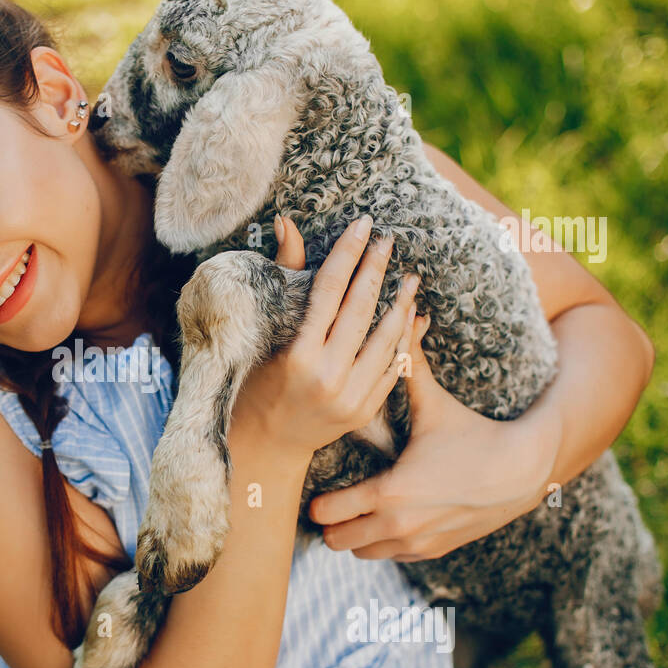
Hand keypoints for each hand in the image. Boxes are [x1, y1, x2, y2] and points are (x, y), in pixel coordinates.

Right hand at [233, 213, 420, 462]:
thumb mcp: (263, 334)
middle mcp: (328, 377)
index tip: (363, 225)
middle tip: (389, 240)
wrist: (268, 443)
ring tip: (410, 278)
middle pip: (360, 310)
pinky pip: (393, 368)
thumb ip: (286, 279)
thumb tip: (288, 224)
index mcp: (299, 355)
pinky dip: (405, 340)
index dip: (347, 254)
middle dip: (376, 270)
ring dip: (401, 305)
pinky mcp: (366, 410)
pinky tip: (411, 317)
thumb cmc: (256, 383)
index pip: (329, 291)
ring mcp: (351, 397)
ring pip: (386, 340)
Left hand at [306, 313, 560, 560]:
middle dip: (331, 522)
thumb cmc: (475, 434)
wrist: (525, 470)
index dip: (318, 501)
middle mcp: (399, 525)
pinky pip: (390, 557)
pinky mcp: (433, 552)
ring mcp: (416, 544)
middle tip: (335, 498)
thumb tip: (404, 316)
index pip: (327, 513)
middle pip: (336, 542)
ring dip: (355, 535)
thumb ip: (409, 365)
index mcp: (389, 491)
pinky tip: (390, 516)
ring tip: (359, 508)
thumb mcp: (435, 405)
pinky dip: (382, 542)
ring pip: (361, 553)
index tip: (321, 485)